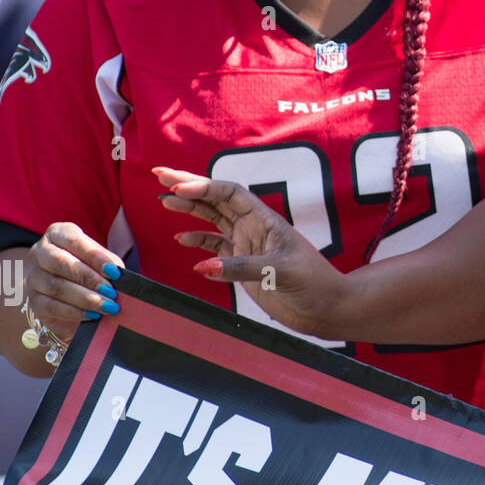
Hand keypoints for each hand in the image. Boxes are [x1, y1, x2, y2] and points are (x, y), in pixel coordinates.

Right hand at [24, 221, 123, 345]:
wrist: (75, 296)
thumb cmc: (91, 270)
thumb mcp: (101, 261)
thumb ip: (108, 264)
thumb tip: (119, 276)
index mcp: (57, 233)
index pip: (74, 241)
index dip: (94, 256)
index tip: (114, 272)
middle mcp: (40, 251)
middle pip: (60, 262)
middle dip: (88, 278)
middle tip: (111, 292)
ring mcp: (33, 276)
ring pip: (56, 286)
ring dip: (85, 298)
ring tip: (107, 306)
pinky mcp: (33, 300)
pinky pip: (51, 306)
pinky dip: (74, 312)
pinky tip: (92, 315)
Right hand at [153, 166, 346, 339]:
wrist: (326, 309)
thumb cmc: (313, 284)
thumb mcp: (279, 272)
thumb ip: (240, 268)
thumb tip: (202, 266)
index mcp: (265, 220)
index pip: (229, 194)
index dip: (203, 187)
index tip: (177, 188)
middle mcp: (254, 228)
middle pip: (216, 200)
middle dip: (189, 187)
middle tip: (159, 175)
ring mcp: (247, 245)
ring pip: (213, 220)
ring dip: (189, 210)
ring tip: (164, 202)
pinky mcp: (243, 265)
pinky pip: (215, 247)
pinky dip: (198, 242)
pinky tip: (181, 239)